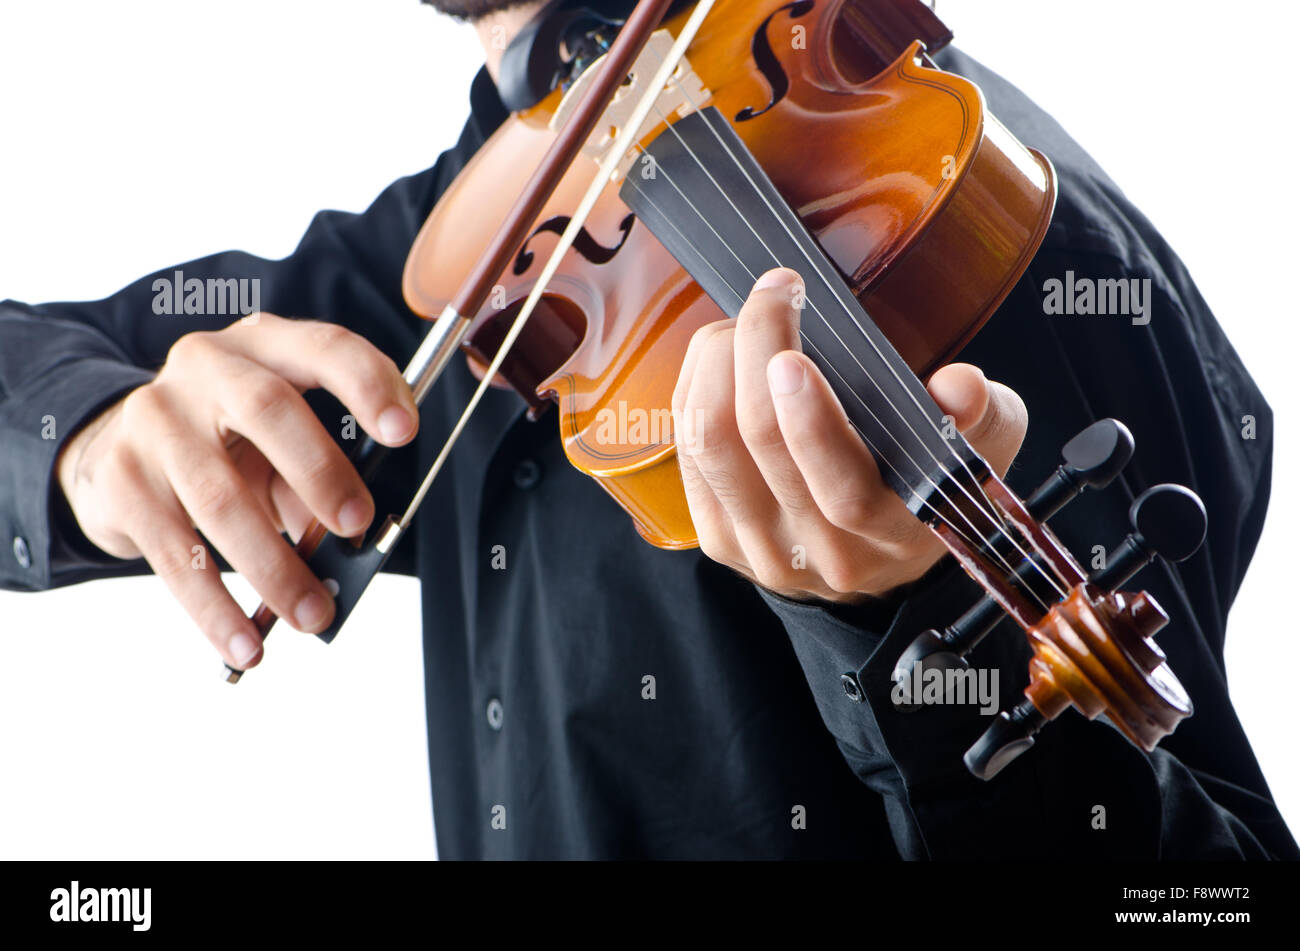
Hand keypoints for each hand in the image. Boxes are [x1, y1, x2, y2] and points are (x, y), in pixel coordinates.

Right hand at [56, 315, 418, 669]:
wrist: (118, 449)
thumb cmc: (230, 443)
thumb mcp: (282, 439)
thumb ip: (322, 473)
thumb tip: (355, 539)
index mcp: (265, 346)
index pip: (325, 348)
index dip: (367, 384)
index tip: (404, 432)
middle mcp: (205, 368)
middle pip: (267, 410)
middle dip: (320, 472)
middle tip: (357, 527)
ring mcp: (154, 422)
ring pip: (220, 498)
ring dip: (275, 567)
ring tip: (315, 615)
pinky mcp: (121, 481)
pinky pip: (176, 555)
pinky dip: (216, 609)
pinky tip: (247, 642)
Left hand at [672, 268, 1027, 603]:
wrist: (879, 556)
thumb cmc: (929, 482)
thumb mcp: (979, 449)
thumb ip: (979, 416)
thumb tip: (960, 387)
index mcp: (891, 535)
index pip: (842, 491)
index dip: (810, 421)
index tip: (792, 354)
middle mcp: (820, 553)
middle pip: (759, 448)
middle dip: (755, 352)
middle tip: (774, 294)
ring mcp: (761, 550)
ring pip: (710, 445)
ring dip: (716, 365)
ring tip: (743, 324)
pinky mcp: (719, 537)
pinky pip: (688, 452)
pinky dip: (695, 389)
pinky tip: (720, 356)